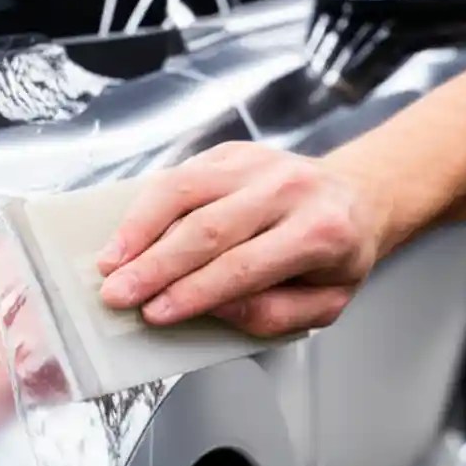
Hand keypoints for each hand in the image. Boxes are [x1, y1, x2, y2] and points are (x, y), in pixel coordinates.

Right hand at [97, 142, 392, 335]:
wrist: (356, 197)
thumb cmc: (334, 258)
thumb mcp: (324, 303)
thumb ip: (271, 313)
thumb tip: (215, 307)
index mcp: (320, 232)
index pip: (243, 266)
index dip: (193, 292)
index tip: (155, 313)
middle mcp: (288, 189)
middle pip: (208, 228)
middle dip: (155, 266)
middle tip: (118, 294)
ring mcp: (257, 163)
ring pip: (185, 191)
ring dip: (139, 229)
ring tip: (109, 261)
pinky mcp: (231, 152)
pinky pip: (180, 175)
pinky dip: (146, 206)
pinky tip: (126, 234)